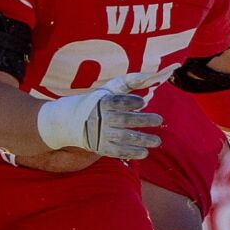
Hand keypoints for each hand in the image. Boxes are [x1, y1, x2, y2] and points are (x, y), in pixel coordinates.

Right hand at [36, 69, 171, 159]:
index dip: (129, 102)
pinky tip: (145, 153)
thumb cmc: (97, 101)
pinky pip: (117, 151)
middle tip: (159, 120)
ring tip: (157, 141)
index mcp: (103, 102)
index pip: (117, 102)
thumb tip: (149, 76)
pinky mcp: (101, 147)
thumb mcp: (109, 88)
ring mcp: (101, 134)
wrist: (70, 122)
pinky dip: (131, 153)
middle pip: (124, 120)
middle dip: (143, 120)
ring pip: (124, 137)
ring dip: (142, 140)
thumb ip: (129, 81)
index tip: (142, 102)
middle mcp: (102, 118)